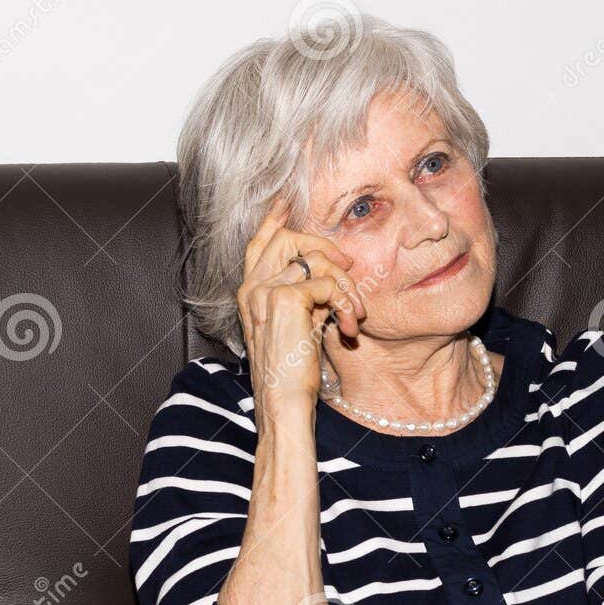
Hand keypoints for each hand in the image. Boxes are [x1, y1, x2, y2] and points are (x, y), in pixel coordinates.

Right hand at [238, 195, 365, 416]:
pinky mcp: (287, 298)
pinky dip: (346, 303)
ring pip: (317, 261)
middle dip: (325, 246)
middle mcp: (252, 287)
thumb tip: (332, 279)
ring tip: (354, 317)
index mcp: (249, 294)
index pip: (257, 244)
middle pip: (287, 238)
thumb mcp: (297, 328)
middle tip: (349, 265)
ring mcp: (266, 291)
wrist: (284, 402)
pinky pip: (329, 283)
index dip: (272, 221)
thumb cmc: (292, 374)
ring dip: (346, 287)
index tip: (286, 203)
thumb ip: (306, 299)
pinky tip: (348, 328)